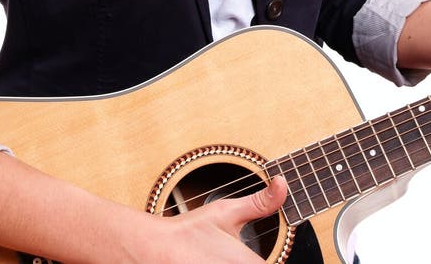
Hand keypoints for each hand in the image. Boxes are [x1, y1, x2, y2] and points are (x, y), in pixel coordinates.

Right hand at [126, 175, 287, 263]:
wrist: (157, 251)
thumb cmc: (191, 232)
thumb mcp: (226, 212)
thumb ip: (259, 203)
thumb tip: (282, 184)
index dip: (272, 257)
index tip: (259, 250)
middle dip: (255, 261)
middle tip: (231, 250)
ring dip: (239, 263)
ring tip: (223, 254)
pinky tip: (214, 259)